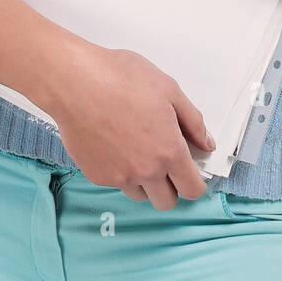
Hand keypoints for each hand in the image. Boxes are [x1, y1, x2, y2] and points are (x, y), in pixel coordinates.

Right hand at [40, 35, 216, 208]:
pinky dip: (120, 171)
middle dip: (171, 187)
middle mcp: (146, 171)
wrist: (75, 82)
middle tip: (164, 163)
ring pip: (141, 195)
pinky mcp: (97, 175)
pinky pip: (116, 183)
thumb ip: (193, 120)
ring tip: (136, 149)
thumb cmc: (120, 78)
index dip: (195, 183)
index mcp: (169, 151)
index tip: (191, 174)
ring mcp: (119, 176)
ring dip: (144, 181)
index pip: (192, 189)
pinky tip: (114, 144)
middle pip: (167, 202)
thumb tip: (206, 142)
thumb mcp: (168, 89)